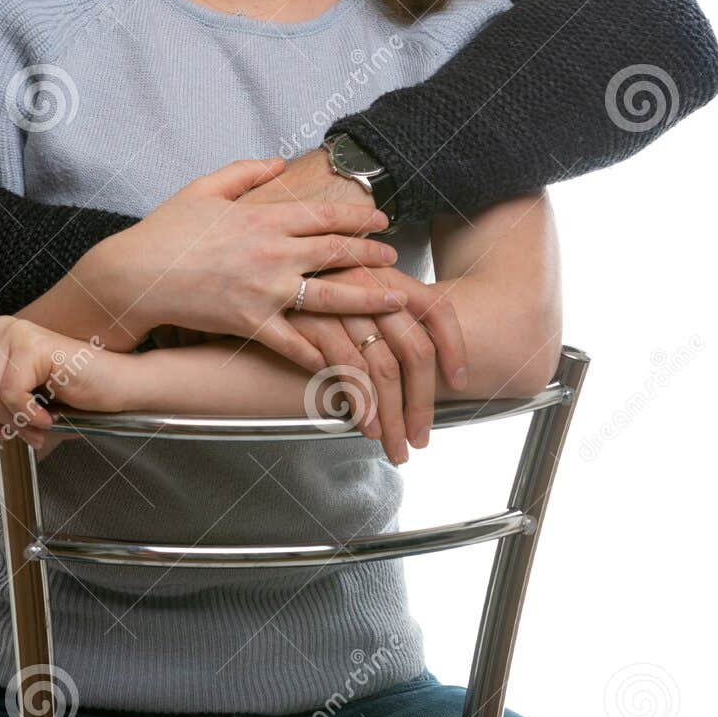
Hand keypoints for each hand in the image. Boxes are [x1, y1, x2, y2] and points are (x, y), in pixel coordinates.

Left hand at [0, 317, 133, 454]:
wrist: (116, 386)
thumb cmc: (71, 394)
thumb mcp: (16, 397)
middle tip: (6, 433)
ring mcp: (15, 334)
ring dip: (9, 423)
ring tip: (34, 429)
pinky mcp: (33, 345)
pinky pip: (9, 395)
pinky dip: (27, 417)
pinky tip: (47, 419)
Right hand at [77, 157, 402, 373]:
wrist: (134, 274)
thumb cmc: (164, 230)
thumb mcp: (203, 188)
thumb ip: (245, 172)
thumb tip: (279, 163)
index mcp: (261, 218)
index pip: (323, 215)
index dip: (357, 218)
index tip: (381, 221)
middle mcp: (270, 252)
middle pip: (335, 252)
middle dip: (371, 254)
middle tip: (396, 259)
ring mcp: (262, 289)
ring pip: (328, 296)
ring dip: (366, 298)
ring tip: (394, 299)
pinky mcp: (249, 322)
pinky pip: (293, 341)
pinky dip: (317, 351)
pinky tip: (340, 358)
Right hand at [288, 273, 467, 466]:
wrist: (257, 274)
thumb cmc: (311, 292)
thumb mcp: (356, 292)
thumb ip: (387, 320)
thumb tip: (422, 370)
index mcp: (389, 277)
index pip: (438, 308)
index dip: (455, 347)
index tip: (460, 382)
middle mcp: (370, 285)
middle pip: (414, 349)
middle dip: (422, 402)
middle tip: (420, 437)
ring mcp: (341, 303)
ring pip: (382, 367)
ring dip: (392, 413)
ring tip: (392, 442)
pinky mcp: (311, 320)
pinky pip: (346, 367)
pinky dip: (360, 401)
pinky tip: (365, 423)